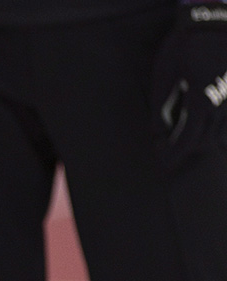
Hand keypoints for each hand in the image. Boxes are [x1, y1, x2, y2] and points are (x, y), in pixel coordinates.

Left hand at [152, 3, 226, 165]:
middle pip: (205, 141)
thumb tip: (160, 130)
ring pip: (223, 134)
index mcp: (201, 102)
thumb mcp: (164, 74)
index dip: (173, 153)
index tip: (162, 160)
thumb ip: (162, 106)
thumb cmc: (186, 45)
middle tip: (168, 146)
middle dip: (185, 148)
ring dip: (204, 141)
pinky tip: (210, 126)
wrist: (215, 21)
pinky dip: (222, 131)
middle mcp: (223, 105)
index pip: (187, 140)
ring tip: (187, 137)